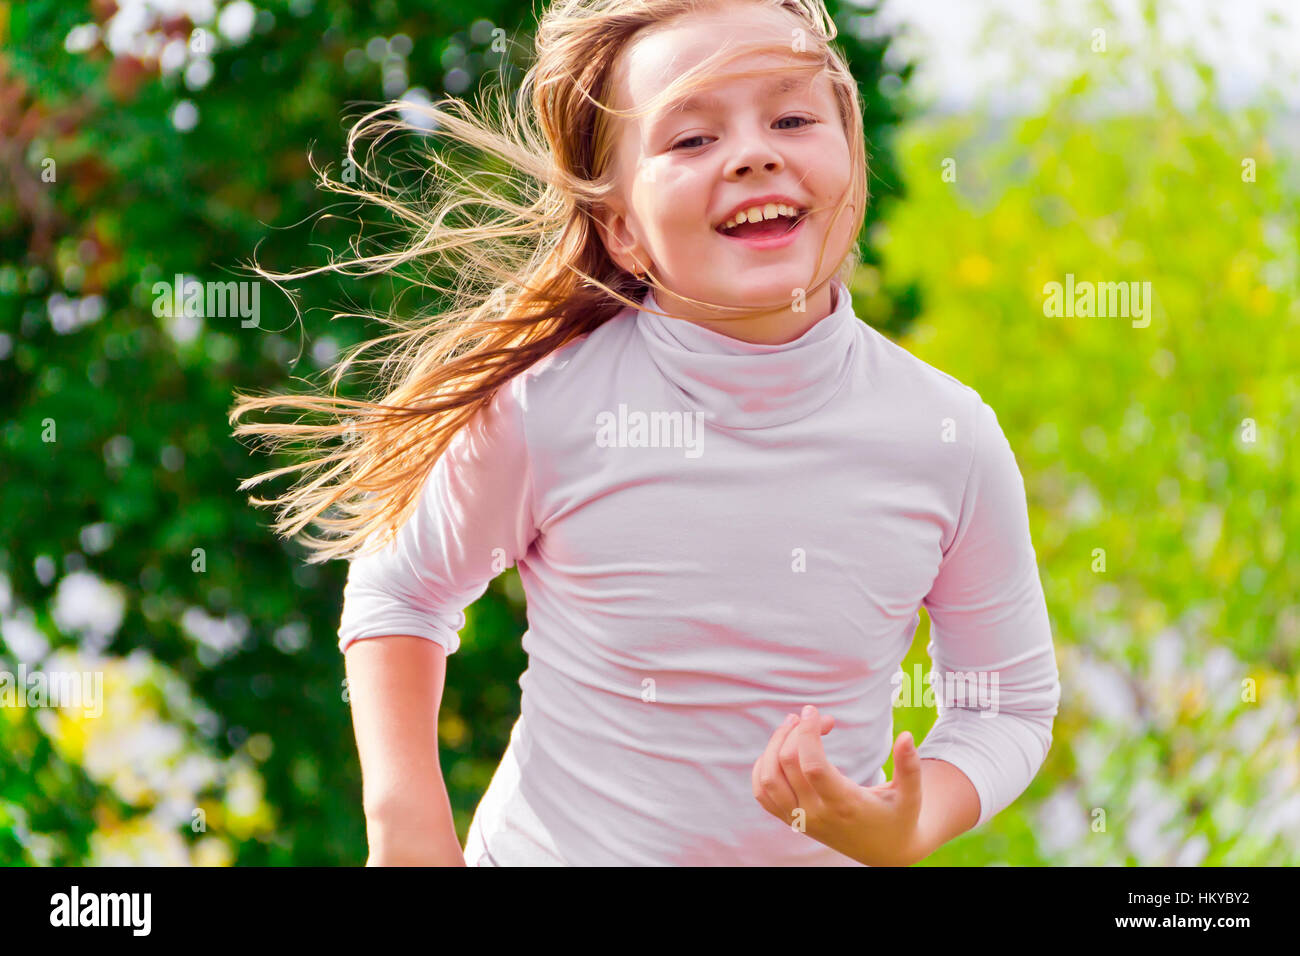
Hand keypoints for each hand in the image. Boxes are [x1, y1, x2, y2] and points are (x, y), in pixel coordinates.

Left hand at [751, 704, 923, 865]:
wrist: (884, 852)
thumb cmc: (899, 817)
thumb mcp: (911, 795)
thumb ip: (909, 766)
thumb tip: (907, 735)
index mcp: (845, 805)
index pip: (813, 766)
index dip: (807, 733)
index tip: (814, 711)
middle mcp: (817, 814)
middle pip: (787, 764)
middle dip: (795, 731)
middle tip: (814, 715)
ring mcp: (800, 819)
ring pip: (768, 778)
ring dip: (774, 744)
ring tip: (793, 724)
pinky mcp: (791, 820)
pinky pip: (763, 793)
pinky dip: (764, 765)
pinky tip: (781, 748)